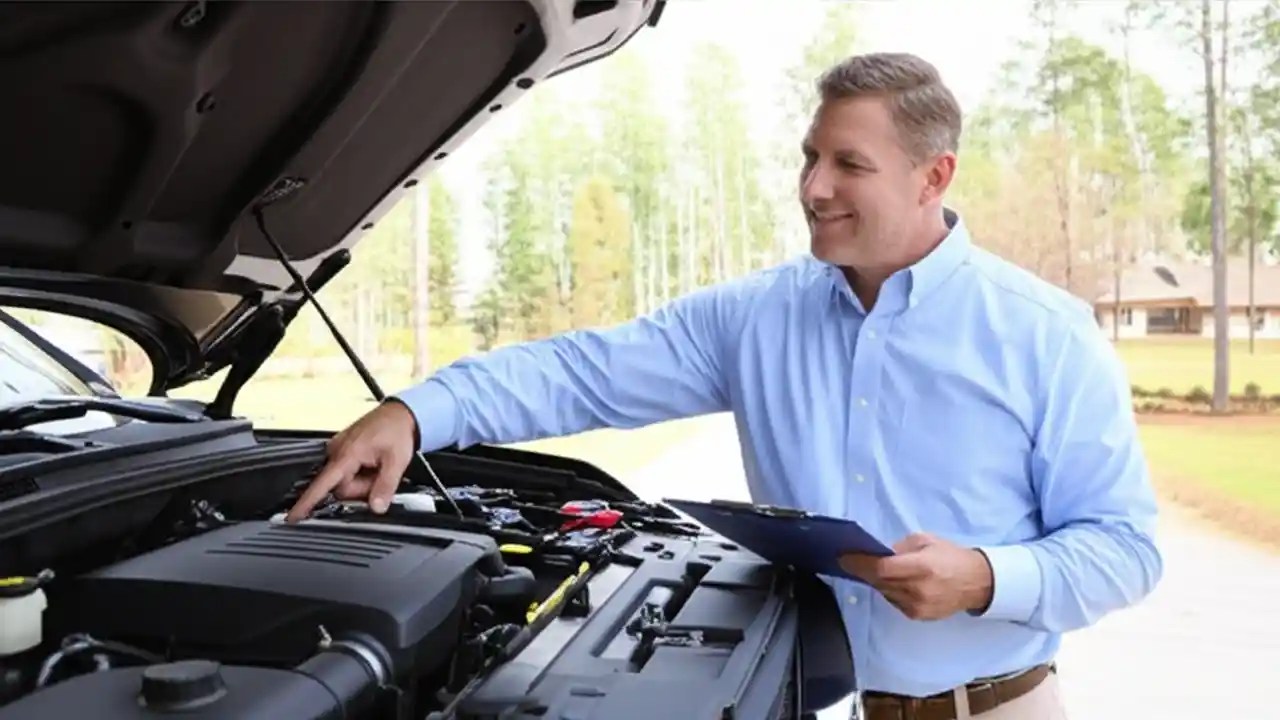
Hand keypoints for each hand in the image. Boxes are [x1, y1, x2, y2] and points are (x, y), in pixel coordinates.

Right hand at [285, 400, 418, 522]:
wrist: (401, 413)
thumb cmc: (397, 429)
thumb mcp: (396, 461)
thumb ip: (385, 487)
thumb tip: (376, 507)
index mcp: (347, 453)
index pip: (322, 483)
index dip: (307, 502)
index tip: (292, 517)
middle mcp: (337, 450)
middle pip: (341, 488)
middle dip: (361, 489)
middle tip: (380, 475)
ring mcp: (340, 448)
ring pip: (345, 481)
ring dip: (362, 481)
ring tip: (378, 466)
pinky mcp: (345, 449)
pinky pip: (348, 471)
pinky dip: (361, 473)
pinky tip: (373, 464)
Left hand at [838, 532, 993, 620]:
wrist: (976, 583)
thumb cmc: (951, 557)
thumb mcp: (926, 541)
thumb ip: (900, 547)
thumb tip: (878, 553)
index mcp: (921, 567)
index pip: (882, 569)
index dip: (860, 563)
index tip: (843, 557)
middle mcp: (918, 590)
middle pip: (879, 582)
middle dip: (863, 571)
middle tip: (851, 560)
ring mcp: (918, 607)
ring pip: (884, 593)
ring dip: (875, 581)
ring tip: (869, 569)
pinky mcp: (918, 616)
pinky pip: (894, 602)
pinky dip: (889, 591)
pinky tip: (891, 582)